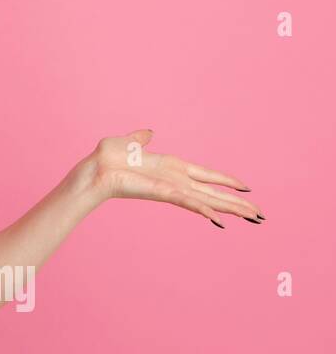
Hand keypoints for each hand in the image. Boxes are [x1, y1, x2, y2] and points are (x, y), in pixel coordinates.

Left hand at [80, 128, 263, 227]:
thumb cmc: (107, 157)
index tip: (246, 189)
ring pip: (209, 201)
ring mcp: (172, 188)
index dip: (227, 180)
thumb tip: (149, 133)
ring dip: (232, 209)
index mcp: (172, 167)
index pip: (207, 175)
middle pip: (215, 194)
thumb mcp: (129, 142)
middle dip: (238, 204)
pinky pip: (189, 202)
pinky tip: (221, 221)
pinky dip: (205, 211)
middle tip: (260, 215)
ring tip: (254, 218)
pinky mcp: (163, 193)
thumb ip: (141, 139)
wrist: (93, 168)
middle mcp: (176, 180)